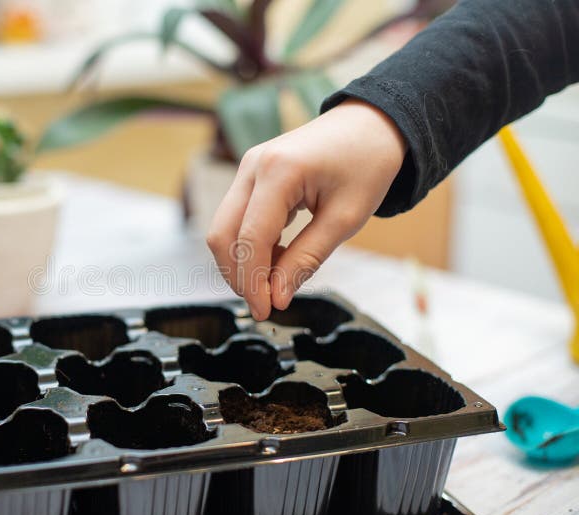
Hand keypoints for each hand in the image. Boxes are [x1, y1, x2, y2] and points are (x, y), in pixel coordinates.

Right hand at [206, 98, 406, 319]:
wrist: (371, 124)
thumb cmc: (367, 163)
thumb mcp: (345, 219)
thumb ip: (306, 259)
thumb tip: (277, 297)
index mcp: (278, 172)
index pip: (250, 239)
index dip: (252, 281)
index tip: (265, 311)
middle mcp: (253, 166)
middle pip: (222, 234)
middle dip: (238, 275)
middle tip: (264, 303)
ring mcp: (248, 167)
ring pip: (224, 227)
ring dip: (242, 261)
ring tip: (276, 280)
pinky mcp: (251, 174)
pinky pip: (237, 217)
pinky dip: (250, 245)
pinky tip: (276, 258)